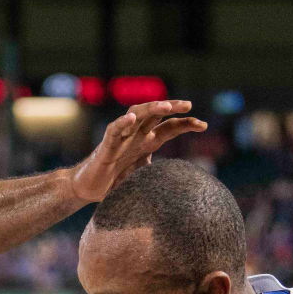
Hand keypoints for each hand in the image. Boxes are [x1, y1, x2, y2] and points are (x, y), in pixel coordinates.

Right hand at [69, 100, 205, 202]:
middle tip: (189, 105)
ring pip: (136, 115)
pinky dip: (121, 123)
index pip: (169, 128)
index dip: (186, 124)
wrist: (88, 188)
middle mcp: (135, 136)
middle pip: (155, 115)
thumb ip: (159, 174)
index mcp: (146, 142)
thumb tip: (183, 184)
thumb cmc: (114, 180)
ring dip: (150, 109)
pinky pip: (113, 131)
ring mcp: (120, 139)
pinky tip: (130, 119)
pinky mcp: (105, 147)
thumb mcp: (144, 177)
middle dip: (172, 107)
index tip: (204, 125)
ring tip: (165, 106)